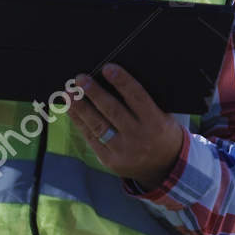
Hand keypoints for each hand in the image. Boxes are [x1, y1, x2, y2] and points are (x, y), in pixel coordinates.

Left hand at [66, 64, 185, 190]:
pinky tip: (71, 110)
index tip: (108, 68)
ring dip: (81, 108)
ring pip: (98, 126)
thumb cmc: (161, 132)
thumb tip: (115, 79)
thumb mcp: (162, 116)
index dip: (122, 81)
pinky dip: (80, 123)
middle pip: (112, 111)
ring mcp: (123, 151)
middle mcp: (139, 137)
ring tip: (69, 94)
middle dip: (94, 93)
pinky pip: (91, 139)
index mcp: (155, 122)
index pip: (137, 97)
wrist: (165, 166)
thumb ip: (144, 102)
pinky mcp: (110, 161)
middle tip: (80, 79)